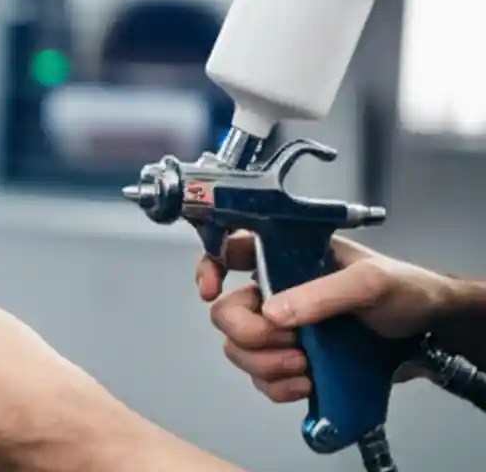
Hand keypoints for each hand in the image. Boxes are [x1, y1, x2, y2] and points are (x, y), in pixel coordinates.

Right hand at [196, 233, 458, 401]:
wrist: (431, 335)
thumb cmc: (404, 291)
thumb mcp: (369, 283)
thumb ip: (321, 294)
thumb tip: (272, 313)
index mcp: (286, 258)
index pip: (229, 251)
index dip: (208, 267)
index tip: (211, 290)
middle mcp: (276, 292)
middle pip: (227, 314)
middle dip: (249, 334)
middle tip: (288, 342)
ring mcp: (283, 331)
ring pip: (239, 351)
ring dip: (266, 365)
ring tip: (305, 368)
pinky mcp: (292, 364)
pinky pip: (262, 380)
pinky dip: (277, 387)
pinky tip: (307, 385)